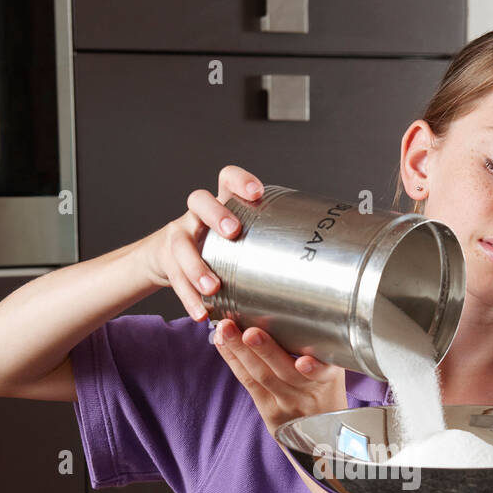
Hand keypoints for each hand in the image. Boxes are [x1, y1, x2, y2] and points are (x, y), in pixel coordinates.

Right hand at [145, 164, 263, 320]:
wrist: (167, 258)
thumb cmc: (221, 249)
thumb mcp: (243, 238)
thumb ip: (271, 242)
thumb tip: (325, 254)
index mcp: (220, 204)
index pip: (226, 179)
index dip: (239, 180)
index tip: (257, 193)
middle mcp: (196, 216)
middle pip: (199, 201)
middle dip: (216, 214)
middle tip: (233, 232)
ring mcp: (179, 236)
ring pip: (182, 243)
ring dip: (197, 265)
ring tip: (213, 287)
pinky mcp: (167, 263)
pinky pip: (175, 280)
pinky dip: (188, 298)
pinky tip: (202, 314)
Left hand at [213, 318, 347, 439]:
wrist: (321, 433)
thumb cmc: (326, 388)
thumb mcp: (334, 368)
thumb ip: (320, 344)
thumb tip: (299, 302)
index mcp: (329, 378)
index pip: (323, 374)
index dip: (314, 369)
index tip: (304, 363)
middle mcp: (308, 393)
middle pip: (285, 374)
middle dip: (266, 351)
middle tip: (250, 332)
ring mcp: (286, 403)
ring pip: (260, 376)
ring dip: (239, 351)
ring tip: (225, 329)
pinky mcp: (268, 409)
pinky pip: (247, 381)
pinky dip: (233, 359)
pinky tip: (221, 341)